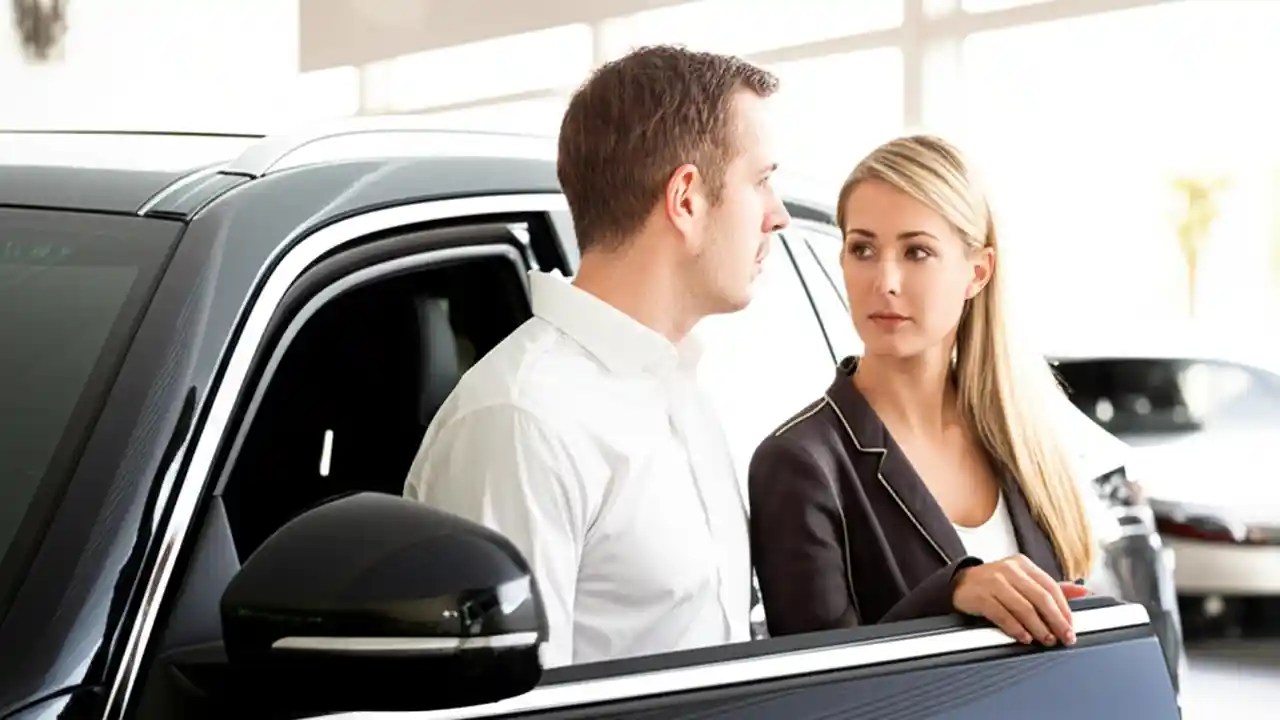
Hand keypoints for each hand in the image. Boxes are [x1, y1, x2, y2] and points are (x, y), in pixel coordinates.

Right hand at [951, 554, 1086, 646]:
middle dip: (1056, 621)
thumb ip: (1052, 587)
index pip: (1050, 587)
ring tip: (1046, 640)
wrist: (959, 584)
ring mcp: (993, 581)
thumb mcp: (1023, 581)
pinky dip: (1016, 628)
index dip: (1064, 609)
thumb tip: (1083, 591)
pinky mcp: (980, 596)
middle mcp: (1009, 570)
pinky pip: (1003, 615)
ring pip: (1023, 607)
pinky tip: (1025, 637)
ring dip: (1038, 627)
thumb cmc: (995, 584)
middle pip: (1040, 597)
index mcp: (1023, 564)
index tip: (1071, 626)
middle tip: (1064, 637)